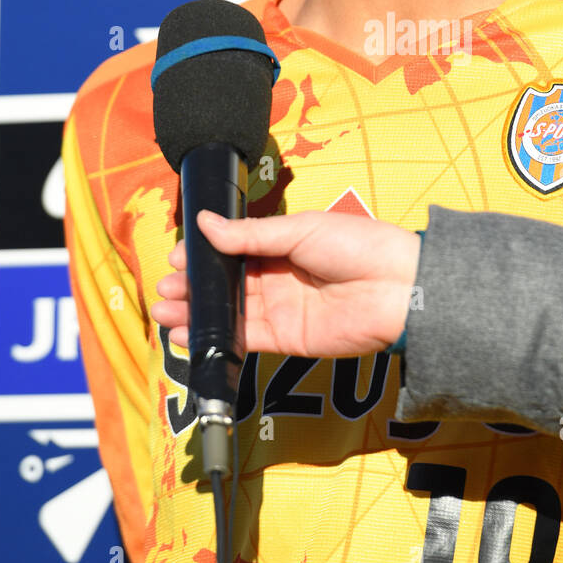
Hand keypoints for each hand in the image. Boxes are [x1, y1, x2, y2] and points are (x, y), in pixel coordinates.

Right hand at [151, 209, 421, 358]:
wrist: (397, 287)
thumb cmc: (358, 246)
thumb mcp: (299, 229)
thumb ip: (250, 234)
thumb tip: (204, 222)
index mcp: (281, 245)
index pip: (231, 251)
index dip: (203, 256)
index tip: (176, 258)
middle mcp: (277, 277)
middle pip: (225, 284)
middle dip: (192, 287)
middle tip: (165, 289)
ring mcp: (280, 309)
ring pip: (228, 313)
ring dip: (196, 314)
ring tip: (166, 313)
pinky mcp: (286, 339)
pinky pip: (244, 340)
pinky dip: (216, 339)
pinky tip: (188, 336)